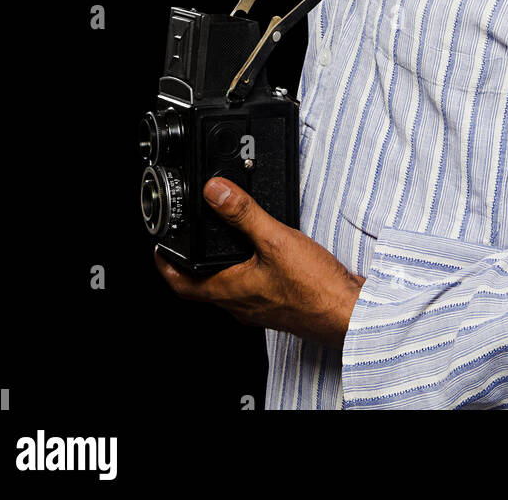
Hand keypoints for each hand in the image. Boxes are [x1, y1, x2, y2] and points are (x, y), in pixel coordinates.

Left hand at [154, 178, 365, 348]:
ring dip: (218, 267)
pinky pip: (250, 287)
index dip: (166, 264)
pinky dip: (245, 270)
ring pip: (227, 287)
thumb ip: (244, 214)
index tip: (159, 246)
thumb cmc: (314, 288)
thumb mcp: (275, 240)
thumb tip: (215, 192)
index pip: (182, 284)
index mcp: (230, 291)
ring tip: (220, 242)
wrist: (347, 314)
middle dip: (190, 264)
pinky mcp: (279, 304)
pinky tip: (260, 256)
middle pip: (202, 286)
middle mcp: (240, 304)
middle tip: (186, 241)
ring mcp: (259, 306)